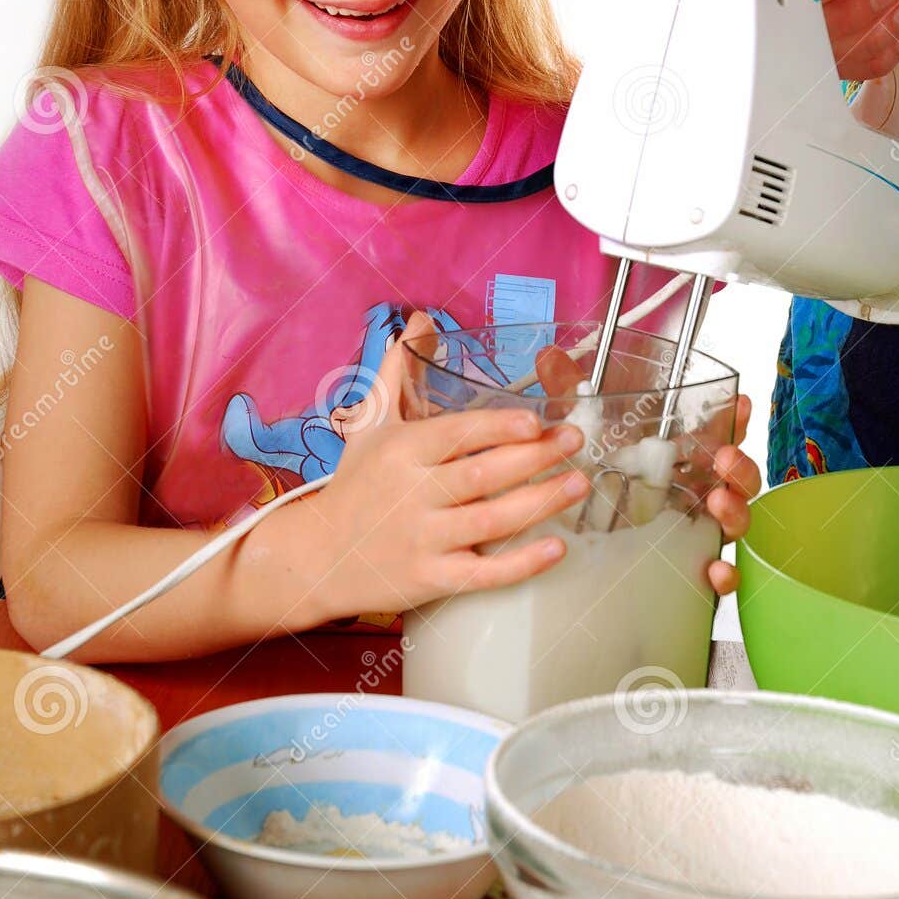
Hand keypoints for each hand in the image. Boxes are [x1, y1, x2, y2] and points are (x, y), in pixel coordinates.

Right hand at [284, 312, 593, 623]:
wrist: (319, 557)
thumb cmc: (356, 484)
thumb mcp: (371, 424)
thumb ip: (401, 371)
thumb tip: (423, 319)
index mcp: (401, 452)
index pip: (455, 435)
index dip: (497, 428)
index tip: (535, 421)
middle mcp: (412, 495)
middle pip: (482, 475)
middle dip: (534, 457)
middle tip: (574, 440)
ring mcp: (423, 540)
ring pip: (492, 522)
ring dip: (541, 502)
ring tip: (579, 483)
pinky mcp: (431, 579)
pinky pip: (484, 573)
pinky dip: (522, 563)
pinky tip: (556, 548)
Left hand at [533, 344, 759, 597]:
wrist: (578, 546)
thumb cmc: (597, 481)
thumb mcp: (581, 437)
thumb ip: (568, 397)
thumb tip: (547, 357)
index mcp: (680, 456)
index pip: (718, 433)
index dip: (735, 418)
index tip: (741, 403)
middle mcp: (696, 491)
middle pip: (737, 477)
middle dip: (740, 465)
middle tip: (723, 458)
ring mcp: (698, 531)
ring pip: (735, 520)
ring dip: (736, 510)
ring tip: (717, 503)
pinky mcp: (691, 569)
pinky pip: (719, 576)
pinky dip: (724, 574)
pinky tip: (714, 571)